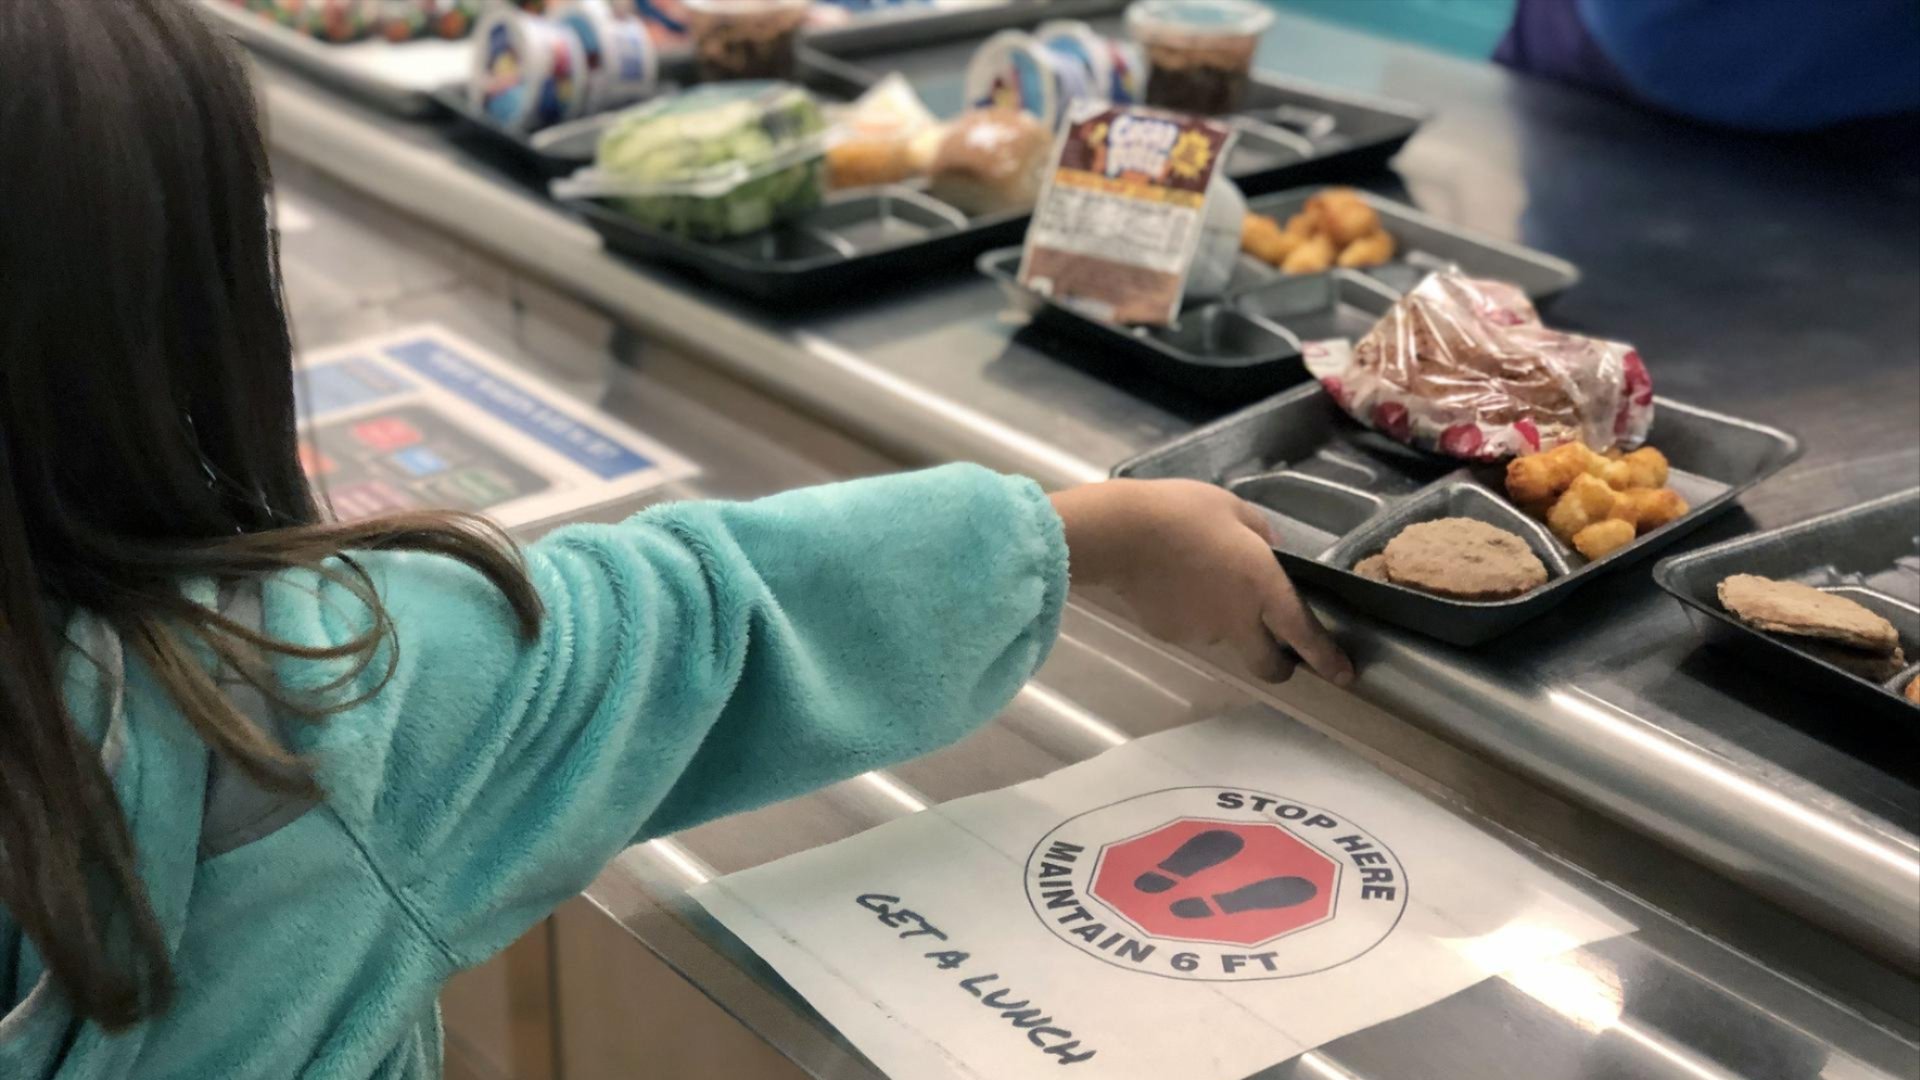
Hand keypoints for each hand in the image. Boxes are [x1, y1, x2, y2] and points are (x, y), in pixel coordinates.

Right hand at [1050, 479, 1352, 685]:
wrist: (1119, 534)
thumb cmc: (1181, 512)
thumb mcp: (1233, 508)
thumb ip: (1260, 534)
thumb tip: (1270, 550)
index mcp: (1262, 586)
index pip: (1304, 633)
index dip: (1327, 658)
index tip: (1343, 675)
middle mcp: (1237, 619)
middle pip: (1267, 665)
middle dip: (1279, 666)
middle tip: (1277, 652)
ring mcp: (1202, 632)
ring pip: (1224, 637)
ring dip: (1223, 620)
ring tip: (1198, 578)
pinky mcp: (1170, 634)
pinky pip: (1190, 627)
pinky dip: (1189, 613)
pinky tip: (1171, 583)